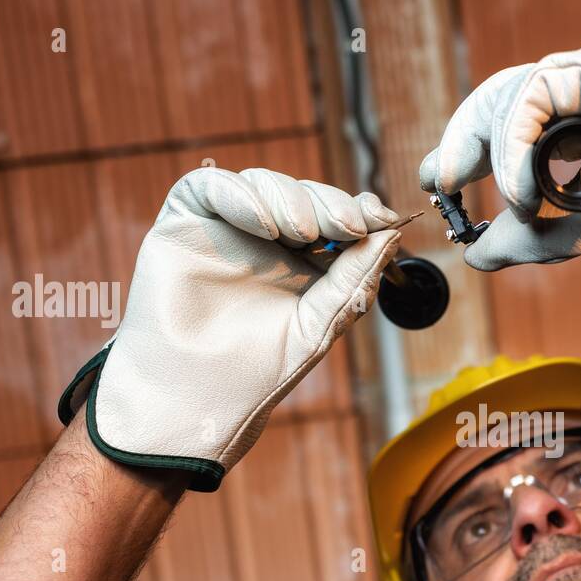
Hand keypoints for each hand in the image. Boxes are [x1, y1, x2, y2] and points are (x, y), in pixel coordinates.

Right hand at [58, 168, 401, 489]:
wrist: (192, 396)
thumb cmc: (255, 372)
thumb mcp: (319, 323)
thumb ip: (354, 278)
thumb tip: (393, 235)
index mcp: (305, 265)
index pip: (338, 222)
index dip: (360, 212)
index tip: (381, 216)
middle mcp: (267, 242)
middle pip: (307, 197)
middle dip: (332, 205)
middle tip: (349, 224)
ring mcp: (228, 227)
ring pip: (267, 184)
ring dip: (292, 200)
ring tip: (302, 232)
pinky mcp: (187, 219)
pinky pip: (214, 185)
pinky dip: (243, 195)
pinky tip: (265, 225)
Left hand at [419, 40, 580, 271]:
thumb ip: (529, 238)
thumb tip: (474, 257)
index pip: (508, 123)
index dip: (468, 147)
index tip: (442, 181)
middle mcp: (580, 95)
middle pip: (494, 102)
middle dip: (459, 142)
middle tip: (438, 180)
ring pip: (505, 99)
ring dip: (494, 156)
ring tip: (515, 205)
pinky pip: (528, 99)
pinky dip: (517, 150)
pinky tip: (527, 192)